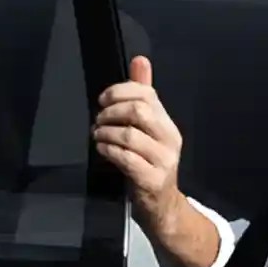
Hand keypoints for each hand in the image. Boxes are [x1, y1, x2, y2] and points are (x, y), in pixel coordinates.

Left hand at [94, 55, 184, 229]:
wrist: (162, 206)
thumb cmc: (148, 162)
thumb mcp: (147, 128)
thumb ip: (143, 94)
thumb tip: (140, 60)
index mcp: (167, 123)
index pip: (146, 93)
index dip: (119, 91)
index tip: (102, 100)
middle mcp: (170, 139)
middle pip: (138, 111)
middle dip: (110, 112)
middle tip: (98, 120)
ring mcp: (164, 161)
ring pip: (129, 134)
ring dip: (105, 132)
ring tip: (97, 136)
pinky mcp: (152, 180)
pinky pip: (125, 158)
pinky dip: (107, 150)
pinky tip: (102, 150)